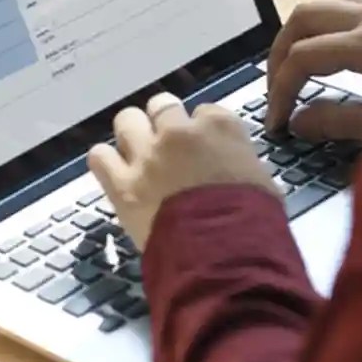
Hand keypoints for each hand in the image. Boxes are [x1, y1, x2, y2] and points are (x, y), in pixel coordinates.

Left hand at [87, 93, 277, 250]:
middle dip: (164, 124)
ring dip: (133, 136)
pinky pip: (100, 156)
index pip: (205, 112)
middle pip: (162, 107)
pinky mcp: (122, 183)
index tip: (203, 149)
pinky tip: (115, 173)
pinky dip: (106, 162)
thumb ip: (238, 161)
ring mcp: (147, 155)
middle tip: (167, 148)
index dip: (201, 131)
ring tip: (138, 156)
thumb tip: (230, 166)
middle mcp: (178, 132)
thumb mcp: (261, 181)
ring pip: (127, 121)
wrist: (223, 255)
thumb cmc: (254, 221)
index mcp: (219, 127)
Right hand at [264, 0, 361, 140]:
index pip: (301, 58)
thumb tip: (298, 122)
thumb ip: (337, 122)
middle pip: (302, 19)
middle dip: (279, 54)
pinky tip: (330, 54)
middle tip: (276, 91)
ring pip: (323, 5)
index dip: (280, 91)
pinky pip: (347, 6)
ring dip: (300, 35)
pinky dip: (326, 26)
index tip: (278, 122)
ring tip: (294, 71)